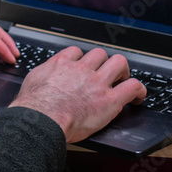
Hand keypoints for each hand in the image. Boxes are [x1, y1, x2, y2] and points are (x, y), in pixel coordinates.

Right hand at [9, 46, 145, 142]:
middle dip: (104, 63)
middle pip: (100, 53)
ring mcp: (97, 83)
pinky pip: (132, 86)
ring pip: (119, 62)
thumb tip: (41, 77)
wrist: (41, 119)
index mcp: (62, 64)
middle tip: (106, 74)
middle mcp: (82, 69)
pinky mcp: (109, 100)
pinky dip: (138, 90)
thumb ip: (42, 75)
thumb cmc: (33, 106)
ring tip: (122, 81)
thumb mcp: (32, 81)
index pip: (77, 52)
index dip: (83, 60)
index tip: (84, 67)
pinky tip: (138, 97)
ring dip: (122, 71)